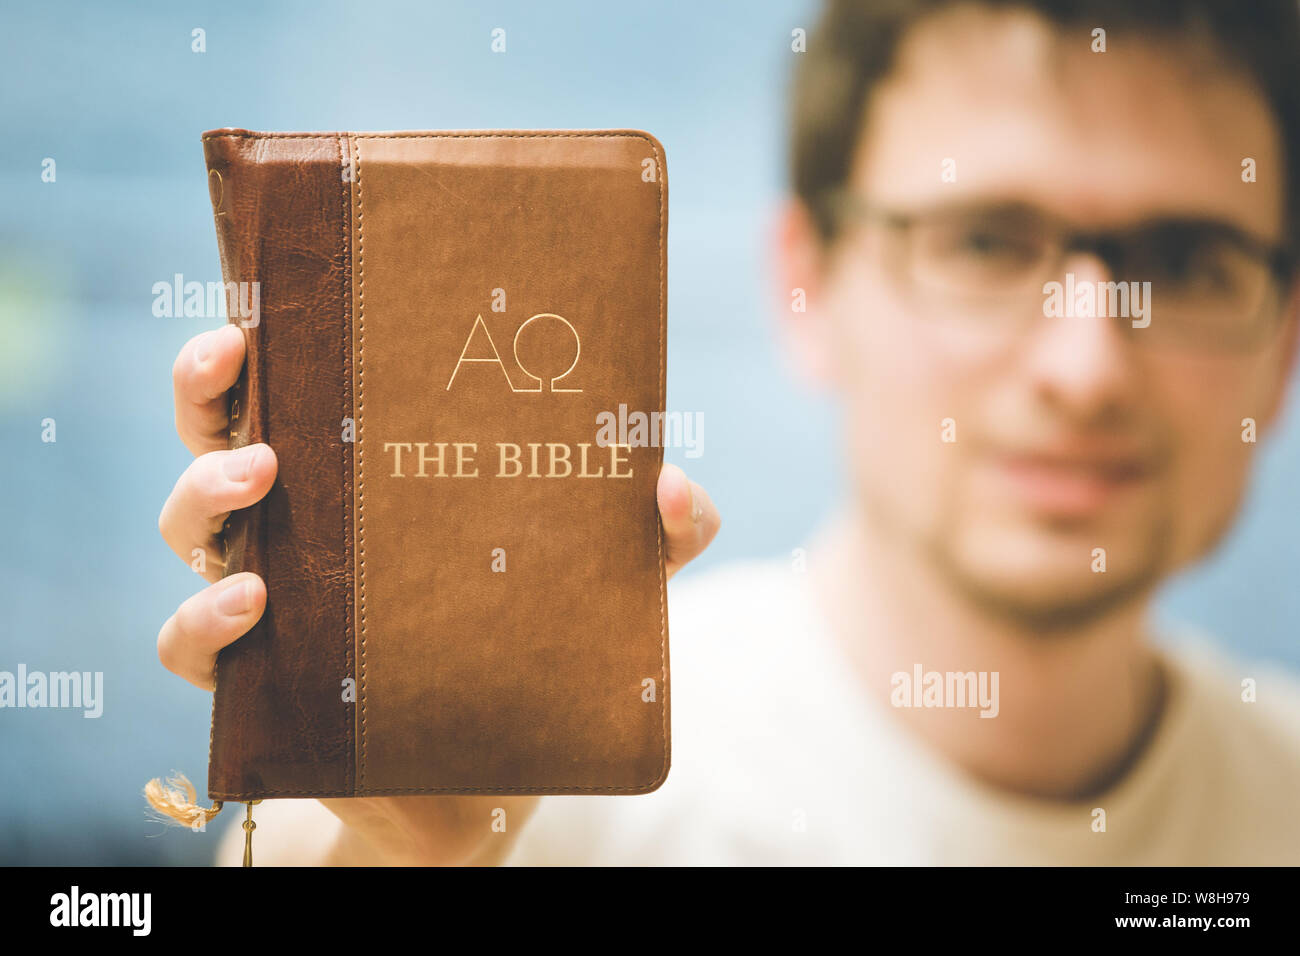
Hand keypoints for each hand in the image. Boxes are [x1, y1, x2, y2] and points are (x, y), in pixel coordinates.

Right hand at [157, 324, 720, 863]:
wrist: (491, 766)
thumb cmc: (530, 638)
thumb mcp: (602, 576)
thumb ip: (658, 532)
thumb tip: (670, 482)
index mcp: (364, 474)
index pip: (297, 387)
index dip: (264, 337)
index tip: (264, 295)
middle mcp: (300, 523)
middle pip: (214, 433)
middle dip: (208, 386)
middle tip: (236, 355)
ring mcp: (269, 597)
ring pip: (186, 526)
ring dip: (204, 490)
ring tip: (261, 477)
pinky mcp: (261, 680)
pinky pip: (187, 647)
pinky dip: (200, 620)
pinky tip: (254, 601)